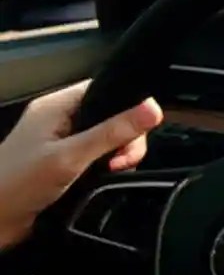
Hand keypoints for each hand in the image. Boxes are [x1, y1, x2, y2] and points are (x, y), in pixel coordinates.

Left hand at [0, 81, 162, 249]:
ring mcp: (61, 144)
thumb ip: (112, 132)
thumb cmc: (17, 185)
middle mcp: (60, 121)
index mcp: (57, 106)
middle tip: (121, 161)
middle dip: (125, 138)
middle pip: (112, 117)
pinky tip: (104, 180)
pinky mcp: (64, 166)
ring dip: (117, 156)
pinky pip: (97, 159)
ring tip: (112, 173)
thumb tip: (154, 108)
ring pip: (107, 140)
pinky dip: (106, 169)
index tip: (140, 130)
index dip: (129, 105)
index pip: (106, 89)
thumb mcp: (70, 157)